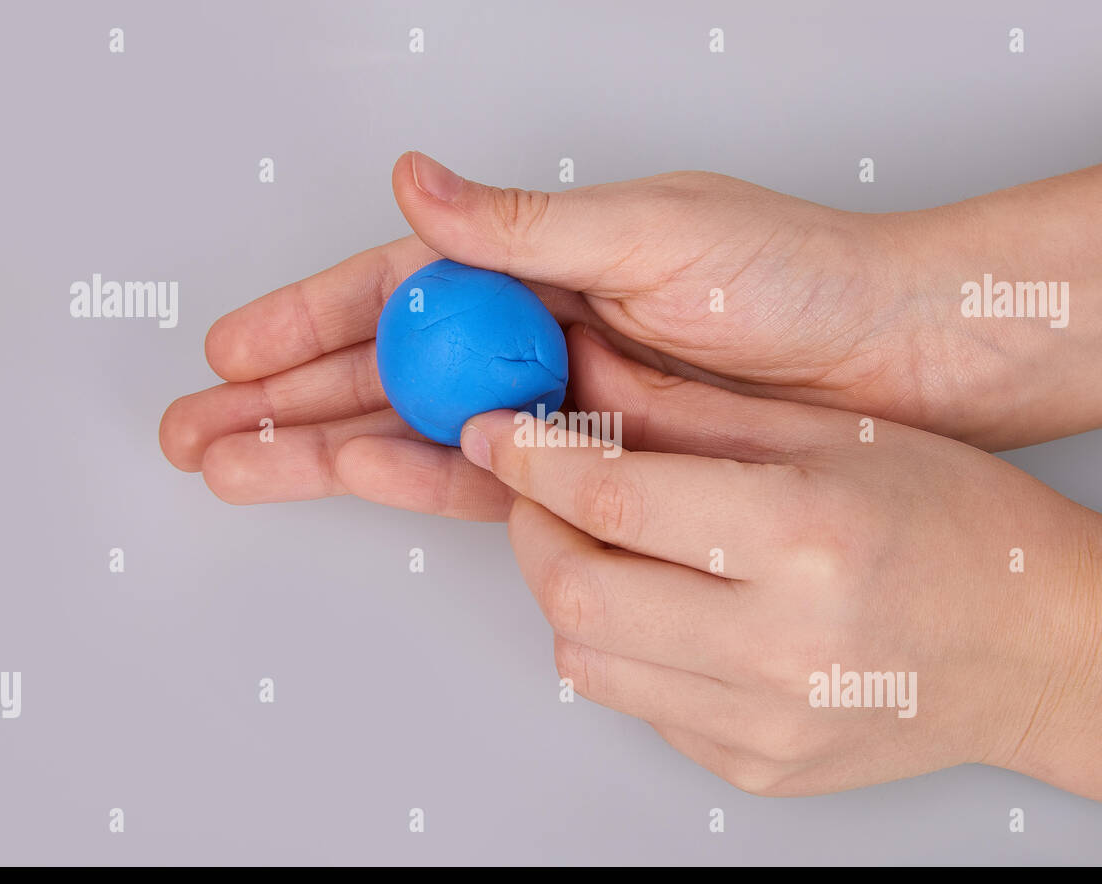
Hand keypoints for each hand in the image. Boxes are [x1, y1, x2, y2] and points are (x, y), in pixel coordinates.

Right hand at [159, 152, 915, 514]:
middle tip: (201, 434)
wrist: (900, 361)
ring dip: (330, 446)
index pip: (399, 286)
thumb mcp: (658, 233)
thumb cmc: (801, 276)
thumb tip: (416, 183)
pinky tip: (357, 482)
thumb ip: (528, 227)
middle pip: (389, 363)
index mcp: (548, 255)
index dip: (309, 318)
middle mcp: (545, 324)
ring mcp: (566, 397)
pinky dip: (422, 478)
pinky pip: (493, 473)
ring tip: (243, 467)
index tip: (232, 352)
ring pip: (423, 425)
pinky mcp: (601, 460)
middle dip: (288, 396)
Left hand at [456, 333, 1101, 832]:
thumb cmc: (957, 529)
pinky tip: (670, 602)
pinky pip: (638, 701)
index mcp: (804, 538)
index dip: (531, 456)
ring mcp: (765, 723)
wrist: (1040, 648)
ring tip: (610, 541)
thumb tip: (579, 380)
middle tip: (543, 485)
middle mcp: (782, 646)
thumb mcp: (829, 435)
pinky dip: (627, 644)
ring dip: (570, 588)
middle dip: (532, 525)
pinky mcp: (755, 768)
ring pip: (587, 657)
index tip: (497, 429)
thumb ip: (687, 410)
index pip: (611, 495)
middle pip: (575, 590)